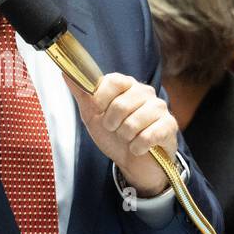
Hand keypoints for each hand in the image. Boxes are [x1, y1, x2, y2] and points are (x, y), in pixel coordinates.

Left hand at [65, 73, 175, 197]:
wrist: (132, 162)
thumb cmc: (113, 135)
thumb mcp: (92, 114)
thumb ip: (81, 92)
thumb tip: (65, 70)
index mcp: (126, 85)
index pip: (113, 81)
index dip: (102, 100)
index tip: (99, 112)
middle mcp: (145, 92)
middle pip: (121, 105)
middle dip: (112, 125)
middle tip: (115, 130)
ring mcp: (159, 108)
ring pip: (133, 123)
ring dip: (125, 138)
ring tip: (128, 138)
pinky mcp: (169, 125)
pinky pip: (148, 137)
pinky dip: (138, 147)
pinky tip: (140, 147)